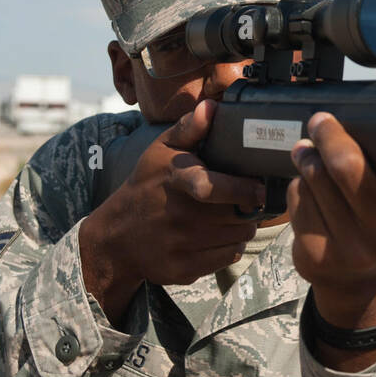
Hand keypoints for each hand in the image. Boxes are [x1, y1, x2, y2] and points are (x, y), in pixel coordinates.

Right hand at [80, 100, 267, 320]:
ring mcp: (181, 245)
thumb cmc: (147, 186)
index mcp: (176, 181)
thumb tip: (213, 107)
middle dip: (247, 208)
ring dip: (241, 226)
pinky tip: (216, 235)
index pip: (214, 188)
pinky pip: (228, 257)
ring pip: (239, 236)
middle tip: (242, 200)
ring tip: (228, 216)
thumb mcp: (161, 151)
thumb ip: (190, 129)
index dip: (244, 190)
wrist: (116, 237)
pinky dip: (230, 247)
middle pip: (239, 215)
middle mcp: (179, 216)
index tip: (259, 188)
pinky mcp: (185, 269)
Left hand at [287, 112, 375, 333]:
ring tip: (309, 153)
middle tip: (320, 121)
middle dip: (329, 137)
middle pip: (347, 169)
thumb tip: (350, 128)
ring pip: (313, 179)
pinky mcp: (315, 256)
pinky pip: (297, 199)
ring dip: (308, 159)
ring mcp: (349, 249)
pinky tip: (310, 190)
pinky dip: (299, 186)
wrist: (361, 283)